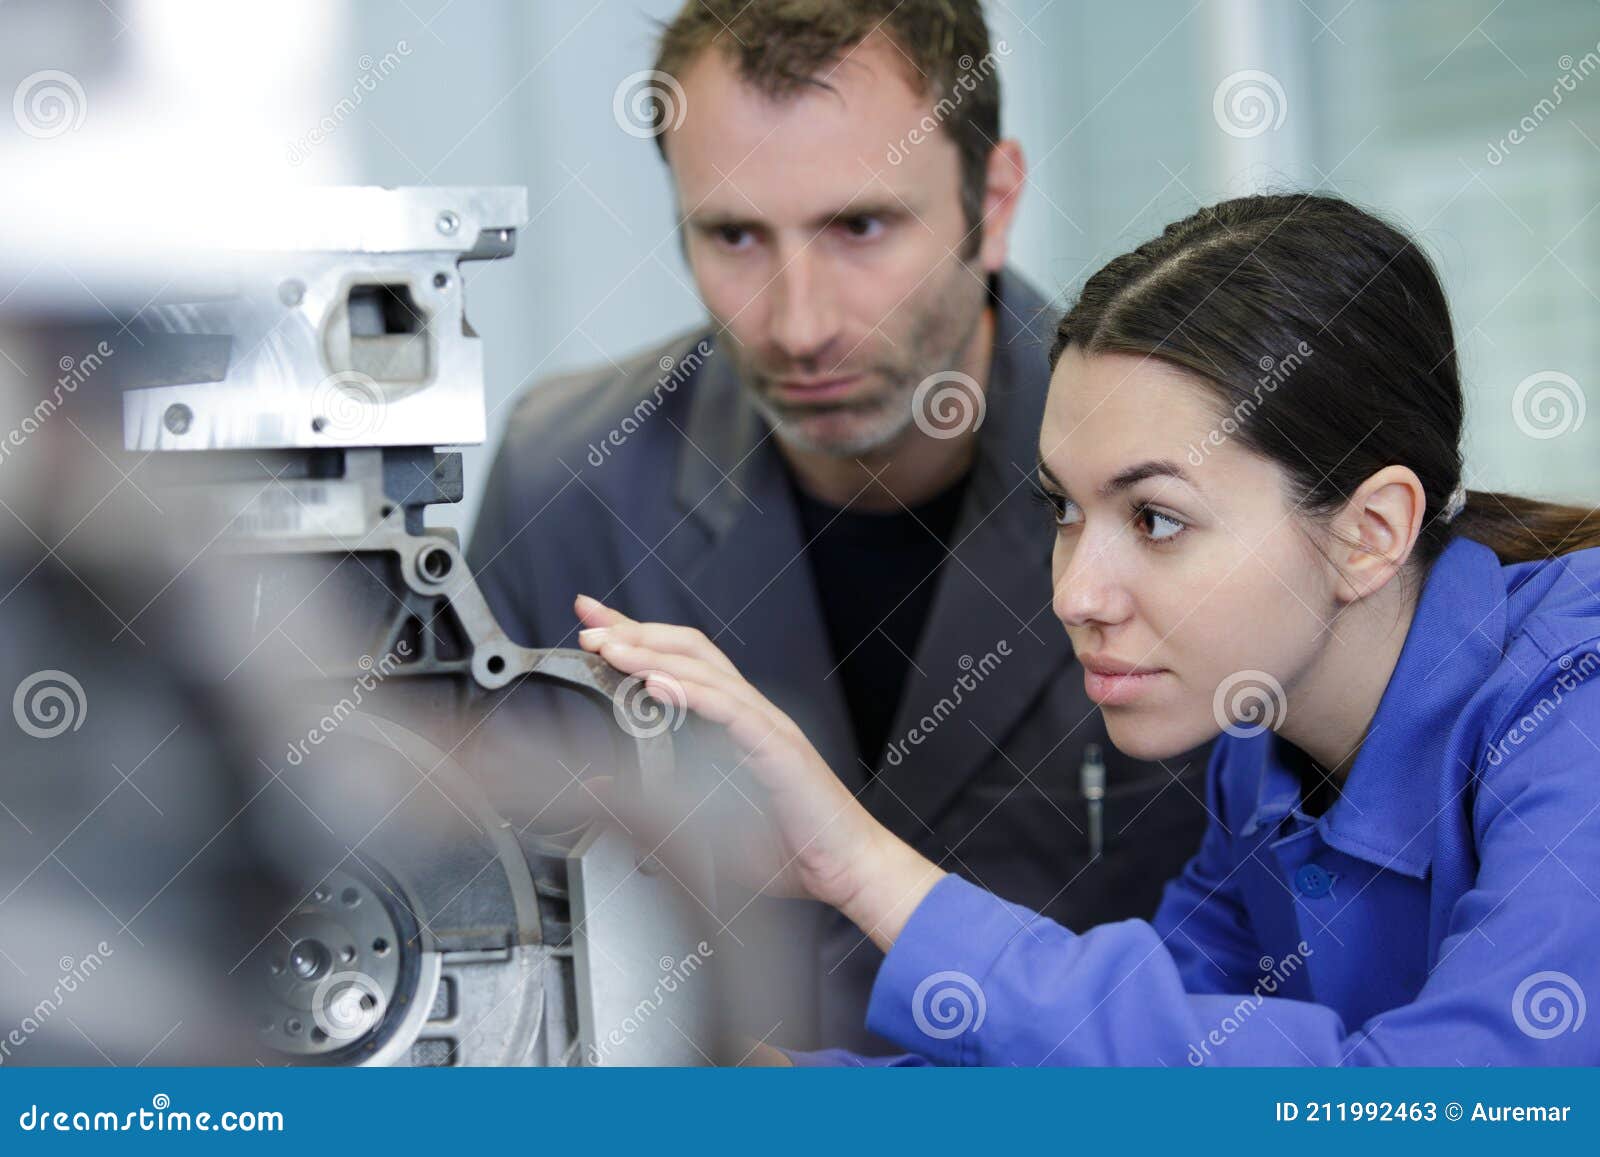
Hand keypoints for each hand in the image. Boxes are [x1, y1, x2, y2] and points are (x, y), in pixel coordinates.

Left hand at [574, 594, 943, 947]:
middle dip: (634, 628)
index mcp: (736, 721)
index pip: (681, 661)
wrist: (847, 870)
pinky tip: (656, 682)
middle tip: (588, 617)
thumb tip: (601, 786)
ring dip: (650, 654)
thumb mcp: (704, 824)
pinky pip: (729, 709)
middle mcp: (751, 712)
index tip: (595, 623)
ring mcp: (765, 724)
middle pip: (688, 648)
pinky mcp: (777, 747)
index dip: (636, 637)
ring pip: (703, 669)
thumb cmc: (791, 849)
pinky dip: (690, 691)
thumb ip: (653, 800)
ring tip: (608, 646)